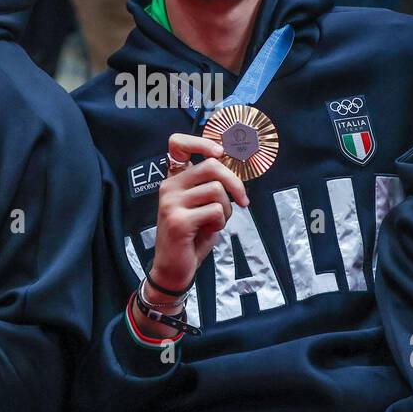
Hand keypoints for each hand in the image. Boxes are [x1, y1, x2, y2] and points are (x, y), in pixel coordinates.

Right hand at [137, 134, 248, 338]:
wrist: (174, 269)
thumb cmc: (192, 236)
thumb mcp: (202, 206)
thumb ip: (212, 185)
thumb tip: (235, 166)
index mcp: (174, 179)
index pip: (178, 143)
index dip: (202, 142)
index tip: (220, 152)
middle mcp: (169, 186)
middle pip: (212, 165)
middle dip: (235, 183)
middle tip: (243, 201)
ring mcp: (171, 202)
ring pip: (216, 189)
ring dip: (227, 208)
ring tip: (217, 221)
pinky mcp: (178, 220)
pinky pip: (215, 210)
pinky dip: (220, 221)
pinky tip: (209, 230)